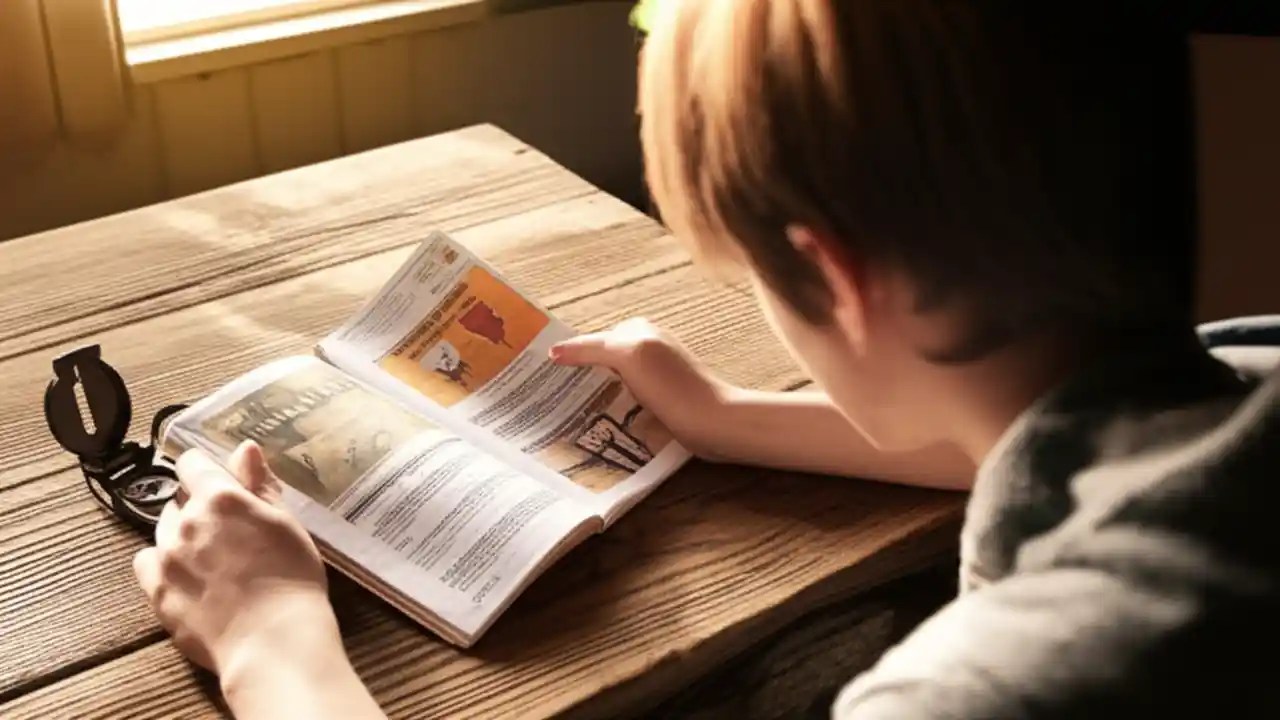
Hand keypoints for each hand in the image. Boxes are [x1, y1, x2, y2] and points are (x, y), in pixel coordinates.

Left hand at [132, 442, 337, 676]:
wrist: (273, 640)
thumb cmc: (292, 578)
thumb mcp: (286, 524)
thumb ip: (260, 485)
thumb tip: (244, 448)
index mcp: (220, 498)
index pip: (193, 462)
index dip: (208, 470)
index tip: (223, 485)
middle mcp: (185, 521)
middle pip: (180, 500)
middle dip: (200, 508)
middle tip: (229, 533)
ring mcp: (166, 558)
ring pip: (164, 530)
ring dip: (182, 536)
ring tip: (212, 560)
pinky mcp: (156, 591)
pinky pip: (146, 562)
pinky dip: (162, 563)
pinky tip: (187, 577)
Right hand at [550, 318, 732, 457]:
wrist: (713, 422)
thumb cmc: (672, 387)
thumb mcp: (628, 356)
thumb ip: (591, 348)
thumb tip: (554, 350)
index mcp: (637, 330)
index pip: (590, 341)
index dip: (567, 356)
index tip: (540, 375)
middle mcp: (646, 348)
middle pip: (599, 363)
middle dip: (577, 378)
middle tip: (548, 400)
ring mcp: (654, 376)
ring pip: (610, 385)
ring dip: (592, 398)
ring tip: (566, 416)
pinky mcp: (661, 402)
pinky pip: (625, 403)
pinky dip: (610, 412)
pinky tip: (600, 426)